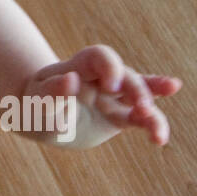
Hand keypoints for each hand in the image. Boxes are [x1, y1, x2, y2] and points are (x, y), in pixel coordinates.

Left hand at [21, 45, 181, 148]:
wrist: (40, 117)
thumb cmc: (36, 105)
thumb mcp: (38, 100)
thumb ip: (53, 91)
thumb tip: (71, 80)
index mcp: (78, 67)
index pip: (99, 57)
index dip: (110, 67)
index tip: (111, 87)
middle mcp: (100, 79)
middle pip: (126, 76)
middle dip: (136, 90)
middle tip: (142, 107)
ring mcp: (112, 97)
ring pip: (140, 95)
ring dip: (152, 108)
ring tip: (160, 129)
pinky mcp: (118, 117)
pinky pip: (139, 118)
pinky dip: (152, 125)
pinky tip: (160, 138)